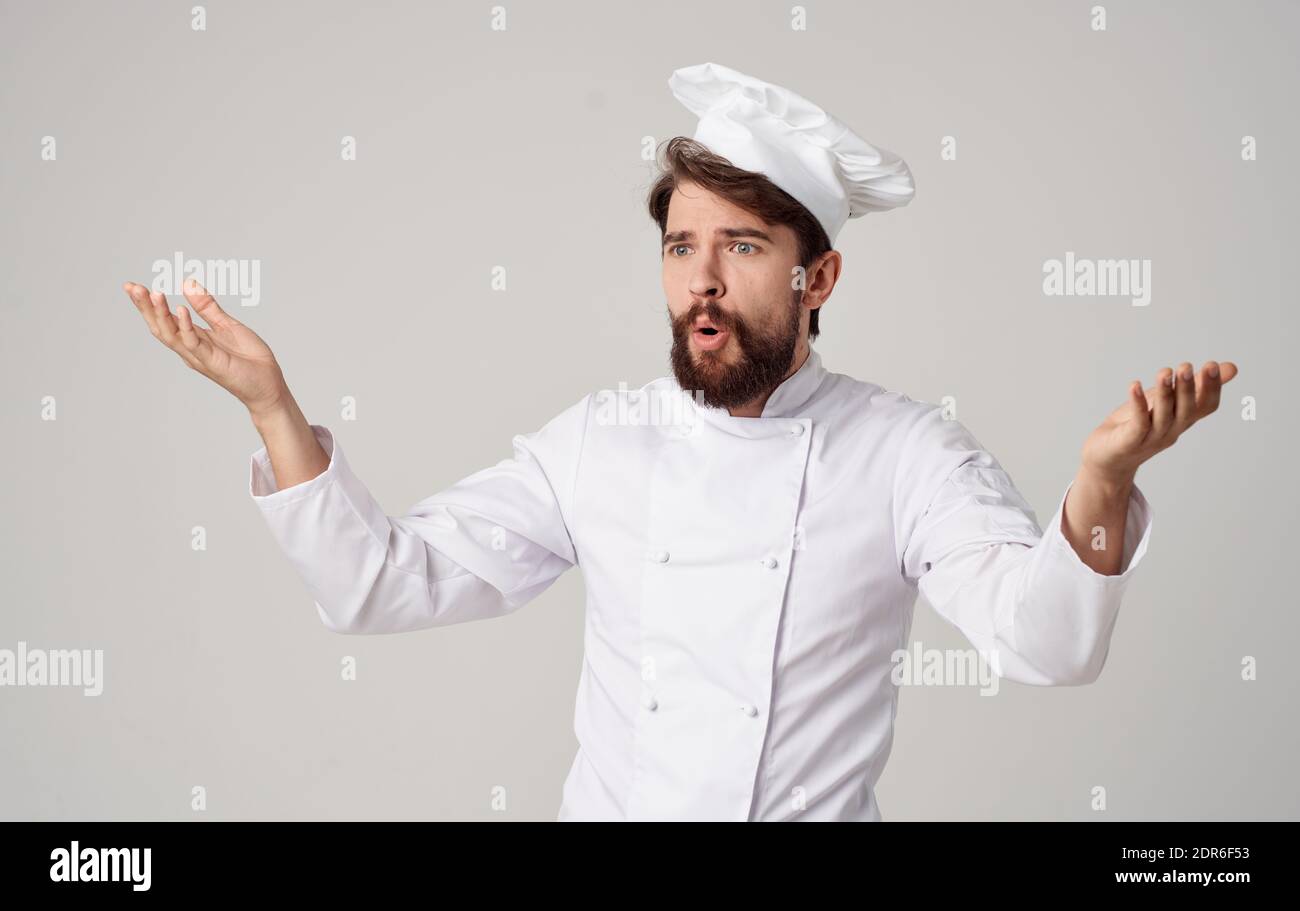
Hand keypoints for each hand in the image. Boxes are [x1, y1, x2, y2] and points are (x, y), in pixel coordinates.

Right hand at [122, 279, 287, 415]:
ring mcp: (199, 356)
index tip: (132, 286)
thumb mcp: (227, 324)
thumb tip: (188, 283)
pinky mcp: (212, 362)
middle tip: (131, 287)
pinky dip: (186, 326)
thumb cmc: (249, 359)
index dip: (148, 303)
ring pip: (172, 334)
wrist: (269, 384)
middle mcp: (190, 348)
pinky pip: (194, 343)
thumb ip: (207, 306)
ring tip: (153, 293)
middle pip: (160, 326)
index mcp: (193, 338)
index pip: (165, 319)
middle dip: (145, 307)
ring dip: (160, 314)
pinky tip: (180, 309)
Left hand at [1081, 360, 1238, 485]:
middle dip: (1187, 389)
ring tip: (1164, 372)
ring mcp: (1151, 438)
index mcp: (1183, 419)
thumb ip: (1195, 385)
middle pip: (1186, 411)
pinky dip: (1137, 404)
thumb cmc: (1140, 424)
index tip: (1212, 365)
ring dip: (1165, 393)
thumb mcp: (1168, 400)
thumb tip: (1231, 368)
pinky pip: (1137, 423)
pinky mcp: (1130, 441)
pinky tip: (1135, 386)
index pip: (1206, 406)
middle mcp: (1172, 430)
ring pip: (1163, 416)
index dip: (1211, 388)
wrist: (1107, 458)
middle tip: (1185, 366)